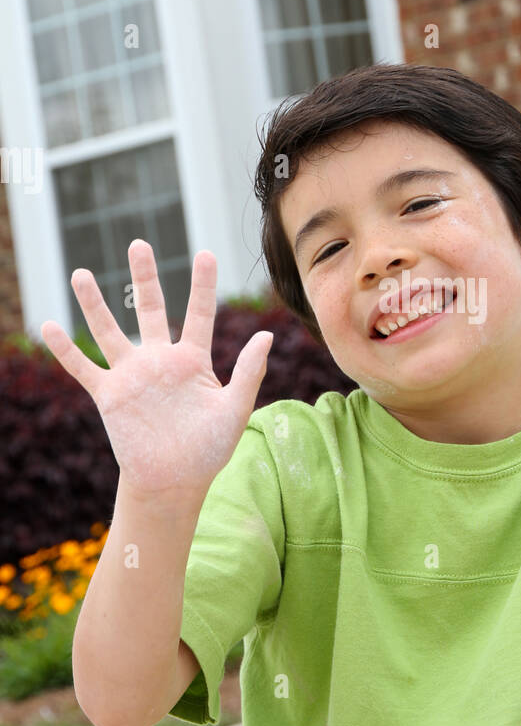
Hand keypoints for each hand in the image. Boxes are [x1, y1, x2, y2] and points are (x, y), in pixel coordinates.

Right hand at [40, 240, 273, 500]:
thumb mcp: (235, 409)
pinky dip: (66, 350)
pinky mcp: (110, 396)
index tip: (207, 253)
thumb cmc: (209, 449)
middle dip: (145, 277)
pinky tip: (48, 327)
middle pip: (150, 309)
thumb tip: (267, 335)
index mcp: (193, 361)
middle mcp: (160, 361)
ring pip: (109, 331)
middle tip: (140, 243)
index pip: (199, 313)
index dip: (203, 285)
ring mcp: (132, 376)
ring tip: (79, 273)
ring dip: (94, 303)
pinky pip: (84, 368)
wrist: (176, 482)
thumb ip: (249, 371)